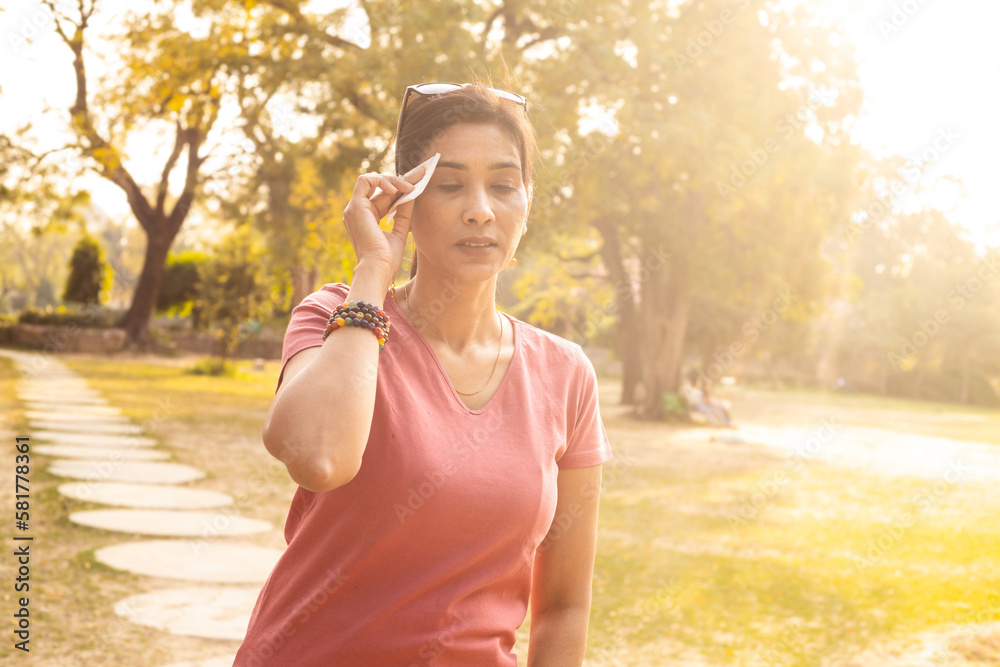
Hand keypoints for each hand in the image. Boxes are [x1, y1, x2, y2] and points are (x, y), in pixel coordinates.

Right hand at [342, 166, 425, 284]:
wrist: (378, 269)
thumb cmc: (388, 258)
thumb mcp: (400, 230)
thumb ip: (403, 212)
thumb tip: (412, 194)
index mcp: (368, 218)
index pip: (386, 196)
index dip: (402, 187)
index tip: (420, 181)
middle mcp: (359, 211)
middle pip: (382, 187)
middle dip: (403, 180)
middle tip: (422, 174)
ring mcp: (355, 208)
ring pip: (373, 180)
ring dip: (394, 180)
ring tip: (411, 186)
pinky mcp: (355, 206)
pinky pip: (365, 180)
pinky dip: (382, 180)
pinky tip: (396, 190)